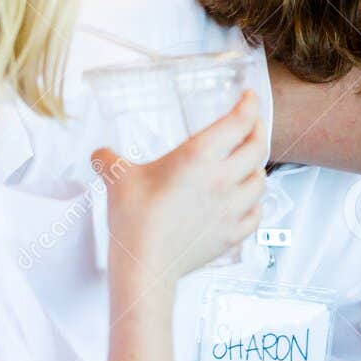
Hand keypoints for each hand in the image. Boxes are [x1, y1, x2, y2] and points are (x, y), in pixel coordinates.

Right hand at [94, 92, 268, 286]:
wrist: (146, 264)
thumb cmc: (135, 220)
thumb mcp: (118, 179)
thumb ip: (109, 160)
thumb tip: (99, 154)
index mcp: (199, 157)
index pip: (237, 122)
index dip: (249, 105)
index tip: (250, 97)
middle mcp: (222, 179)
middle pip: (257, 148)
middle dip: (257, 131)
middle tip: (251, 125)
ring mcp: (232, 208)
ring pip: (261, 181)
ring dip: (257, 168)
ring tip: (248, 163)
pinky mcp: (233, 234)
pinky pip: (257, 213)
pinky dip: (255, 203)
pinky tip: (247, 202)